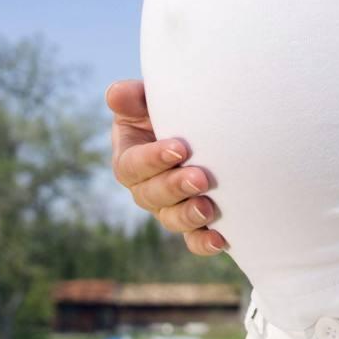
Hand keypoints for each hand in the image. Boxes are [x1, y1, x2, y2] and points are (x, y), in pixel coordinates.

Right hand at [106, 79, 227, 256]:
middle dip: (175, 188)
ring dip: (189, 216)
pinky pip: (193, 239)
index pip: (133, 165)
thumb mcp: (148, 100)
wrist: (200, 127)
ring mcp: (168, 208)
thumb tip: (117, 95)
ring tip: (209, 208)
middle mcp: (145, 187)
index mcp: (130, 158)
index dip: (153, 159)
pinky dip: (204, 242)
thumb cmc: (169, 110)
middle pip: (151, 196)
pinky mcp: (192, 222)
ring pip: (172, 220)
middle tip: (201, 178)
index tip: (180, 148)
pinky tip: (221, 239)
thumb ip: (132, 98)